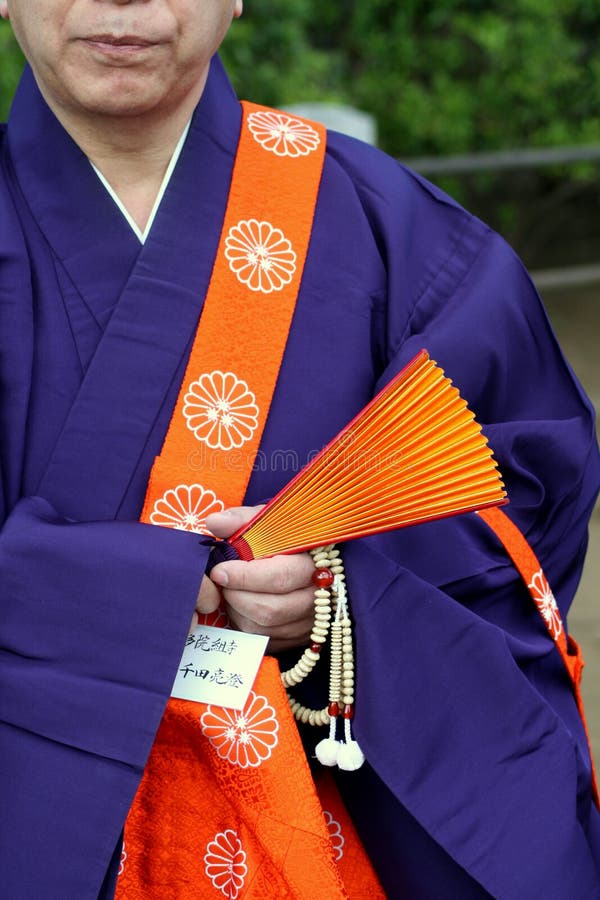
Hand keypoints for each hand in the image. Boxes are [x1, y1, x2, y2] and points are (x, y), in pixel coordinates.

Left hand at [203, 506, 315, 652]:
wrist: (309, 559)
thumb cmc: (286, 538)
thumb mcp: (268, 521)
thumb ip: (241, 520)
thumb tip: (215, 522)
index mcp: (313, 562)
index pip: (279, 577)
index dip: (245, 577)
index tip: (220, 571)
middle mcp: (317, 595)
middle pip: (270, 609)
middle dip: (236, 596)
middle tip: (222, 582)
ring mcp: (310, 621)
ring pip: (264, 628)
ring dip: (238, 612)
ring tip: (232, 591)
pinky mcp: (300, 638)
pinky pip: (265, 640)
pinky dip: (246, 625)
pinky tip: (242, 606)